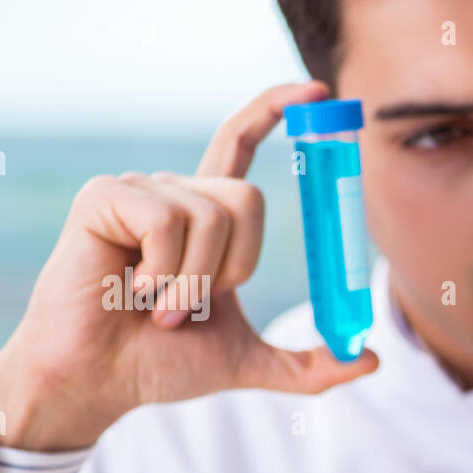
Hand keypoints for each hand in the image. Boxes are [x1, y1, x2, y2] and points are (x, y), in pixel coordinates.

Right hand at [0, 81, 379, 451]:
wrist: (100, 381)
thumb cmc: (160, 363)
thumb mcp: (250, 363)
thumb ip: (311, 366)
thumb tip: (372, 361)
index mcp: (205, 214)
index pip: (241, 141)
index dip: (276, 109)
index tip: (318, 92)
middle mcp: (174, 191)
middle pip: (250, 198)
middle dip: (237, 267)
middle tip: (196, 307)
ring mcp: (138, 190)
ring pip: (213, 215)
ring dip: (196, 281)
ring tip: (160, 306)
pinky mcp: (104, 197)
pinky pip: (168, 219)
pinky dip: (164, 270)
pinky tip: (132, 291)